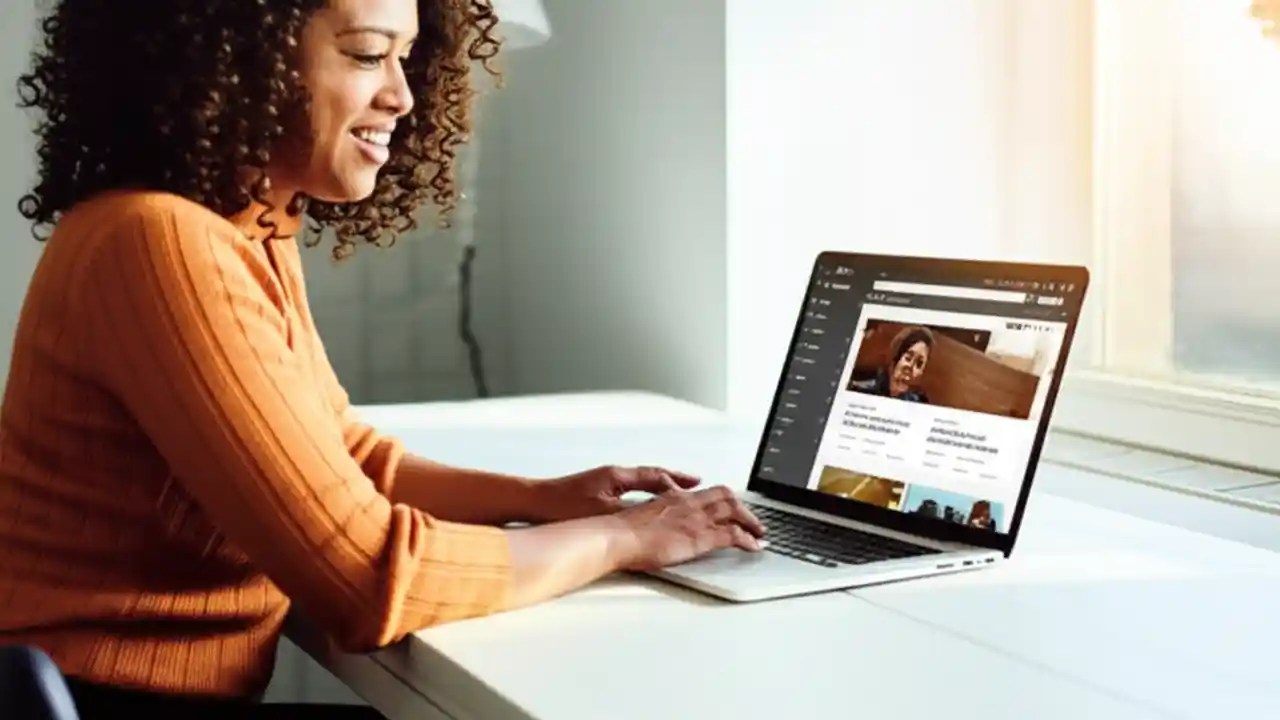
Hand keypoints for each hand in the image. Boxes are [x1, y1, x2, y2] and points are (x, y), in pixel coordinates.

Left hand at [532, 464, 701, 522]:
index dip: (678, 481)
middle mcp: (612, 475)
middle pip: (651, 476)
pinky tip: (642, 509)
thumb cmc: (560, 505)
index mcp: (616, 476)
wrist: (530, 501)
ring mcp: (602, 483)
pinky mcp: (593, 493)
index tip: (696, 484)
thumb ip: (628, 512)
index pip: (655, 475)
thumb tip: (654, 513)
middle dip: (673, 482)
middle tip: (694, 484)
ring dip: (659, 489)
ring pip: (639, 484)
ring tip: (674, 496)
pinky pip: (628, 492)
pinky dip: (642, 498)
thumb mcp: (599, 512)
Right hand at [612, 486, 766, 571]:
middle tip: (751, 519)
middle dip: (742, 507)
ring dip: (751, 522)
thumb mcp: (640, 516)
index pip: (706, 492)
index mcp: (674, 497)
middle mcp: (689, 503)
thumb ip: (656, 515)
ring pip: (735, 511)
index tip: (730, 507)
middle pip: (726, 496)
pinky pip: (733, 535)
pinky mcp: (700, 537)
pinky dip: (748, 540)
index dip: (723, 499)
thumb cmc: (620, 530)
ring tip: (759, 533)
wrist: (616, 537)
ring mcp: (696, 519)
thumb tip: (660, 522)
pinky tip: (754, 547)